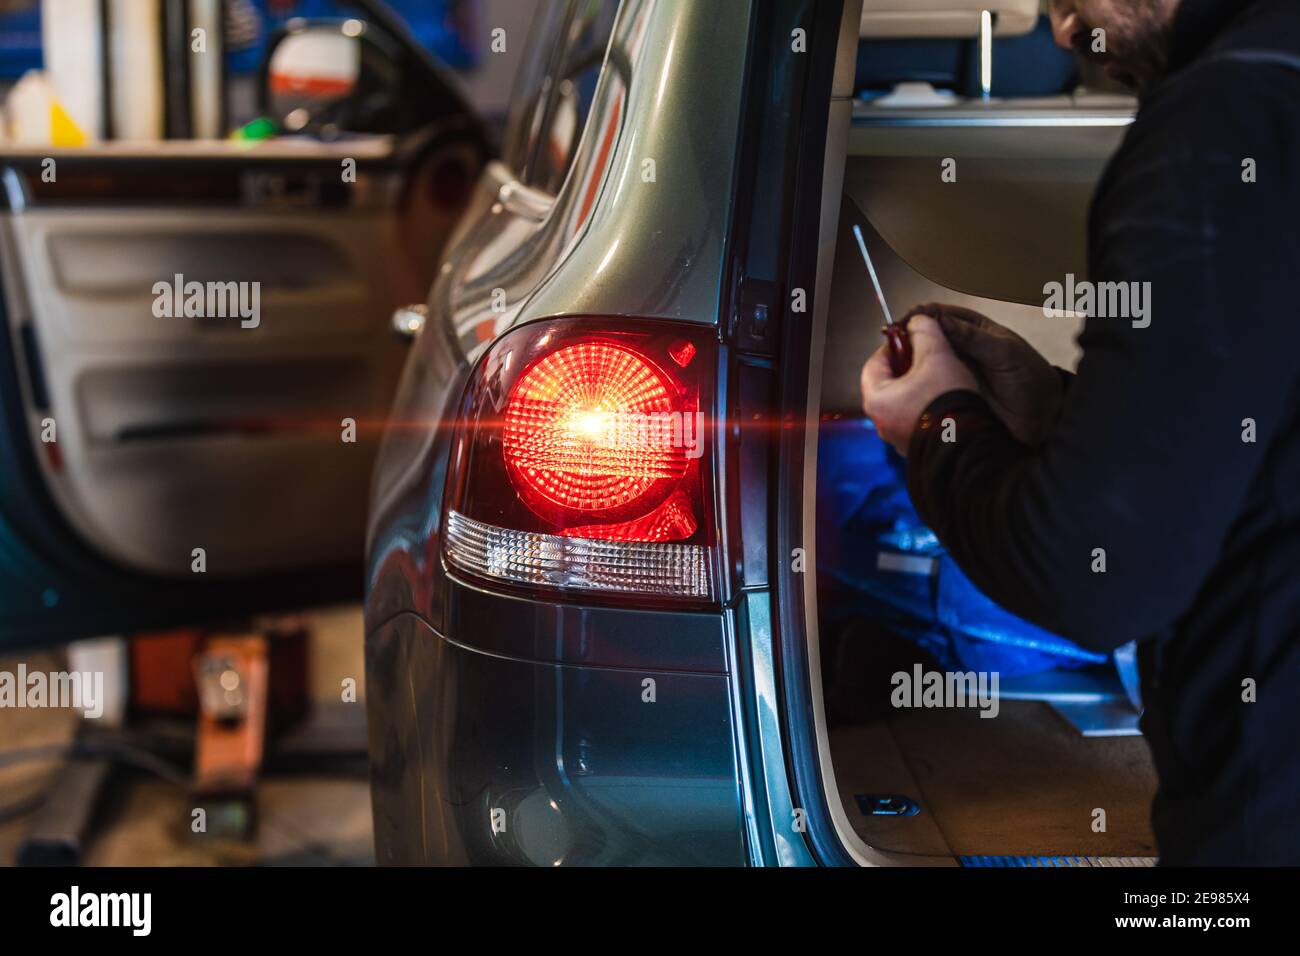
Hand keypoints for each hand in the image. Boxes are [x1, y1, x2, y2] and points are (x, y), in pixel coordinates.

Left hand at [860, 315, 978, 455]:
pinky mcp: (916, 445)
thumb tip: (918, 322)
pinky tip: (946, 397)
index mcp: (876, 400)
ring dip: (919, 385)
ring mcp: (897, 437)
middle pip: (888, 382)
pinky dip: (927, 404)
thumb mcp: (937, 355)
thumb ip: (924, 332)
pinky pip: (916, 417)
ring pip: (903, 401)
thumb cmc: (948, 402)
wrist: (969, 444)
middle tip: (927, 355)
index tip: (909, 338)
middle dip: (908, 365)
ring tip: (941, 375)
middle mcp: (882, 422)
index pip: (874, 363)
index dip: (893, 346)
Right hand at [902, 303, 1063, 445]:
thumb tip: (939, 320)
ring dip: (907, 365)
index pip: (936, 315)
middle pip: (923, 338)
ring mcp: (951, 371)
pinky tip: (905, 389)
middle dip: (906, 341)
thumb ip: (972, 337)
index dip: (916, 317)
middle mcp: (958, 348)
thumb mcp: (1004, 352)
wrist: (1042, 416)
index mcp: (972, 328)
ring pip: (921, 363)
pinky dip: (913, 386)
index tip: (900, 325)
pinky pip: (926, 387)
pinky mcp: (949, 394)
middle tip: (891, 348)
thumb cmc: (1030, 378)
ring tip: (895, 369)